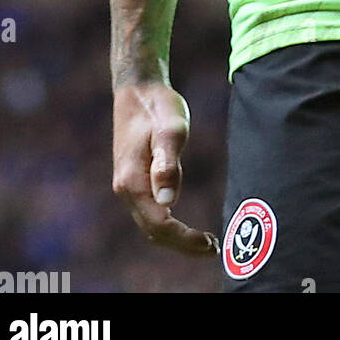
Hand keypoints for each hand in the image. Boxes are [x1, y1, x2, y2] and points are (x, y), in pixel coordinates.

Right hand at [112, 81, 218, 255]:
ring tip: (205, 242)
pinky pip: (150, 213)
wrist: (138, 90)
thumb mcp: (170, 129)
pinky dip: (168, 225)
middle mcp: (126, 189)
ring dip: (176, 238)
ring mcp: (128, 186)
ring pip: (150, 225)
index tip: (211, 243)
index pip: (159, 225)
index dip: (185, 239)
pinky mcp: (135, 180)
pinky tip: (185, 224)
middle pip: (153, 232)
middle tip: (213, 249)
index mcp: (132, 182)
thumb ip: (168, 164)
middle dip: (182, 245)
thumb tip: (169, 201)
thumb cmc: (157, 106)